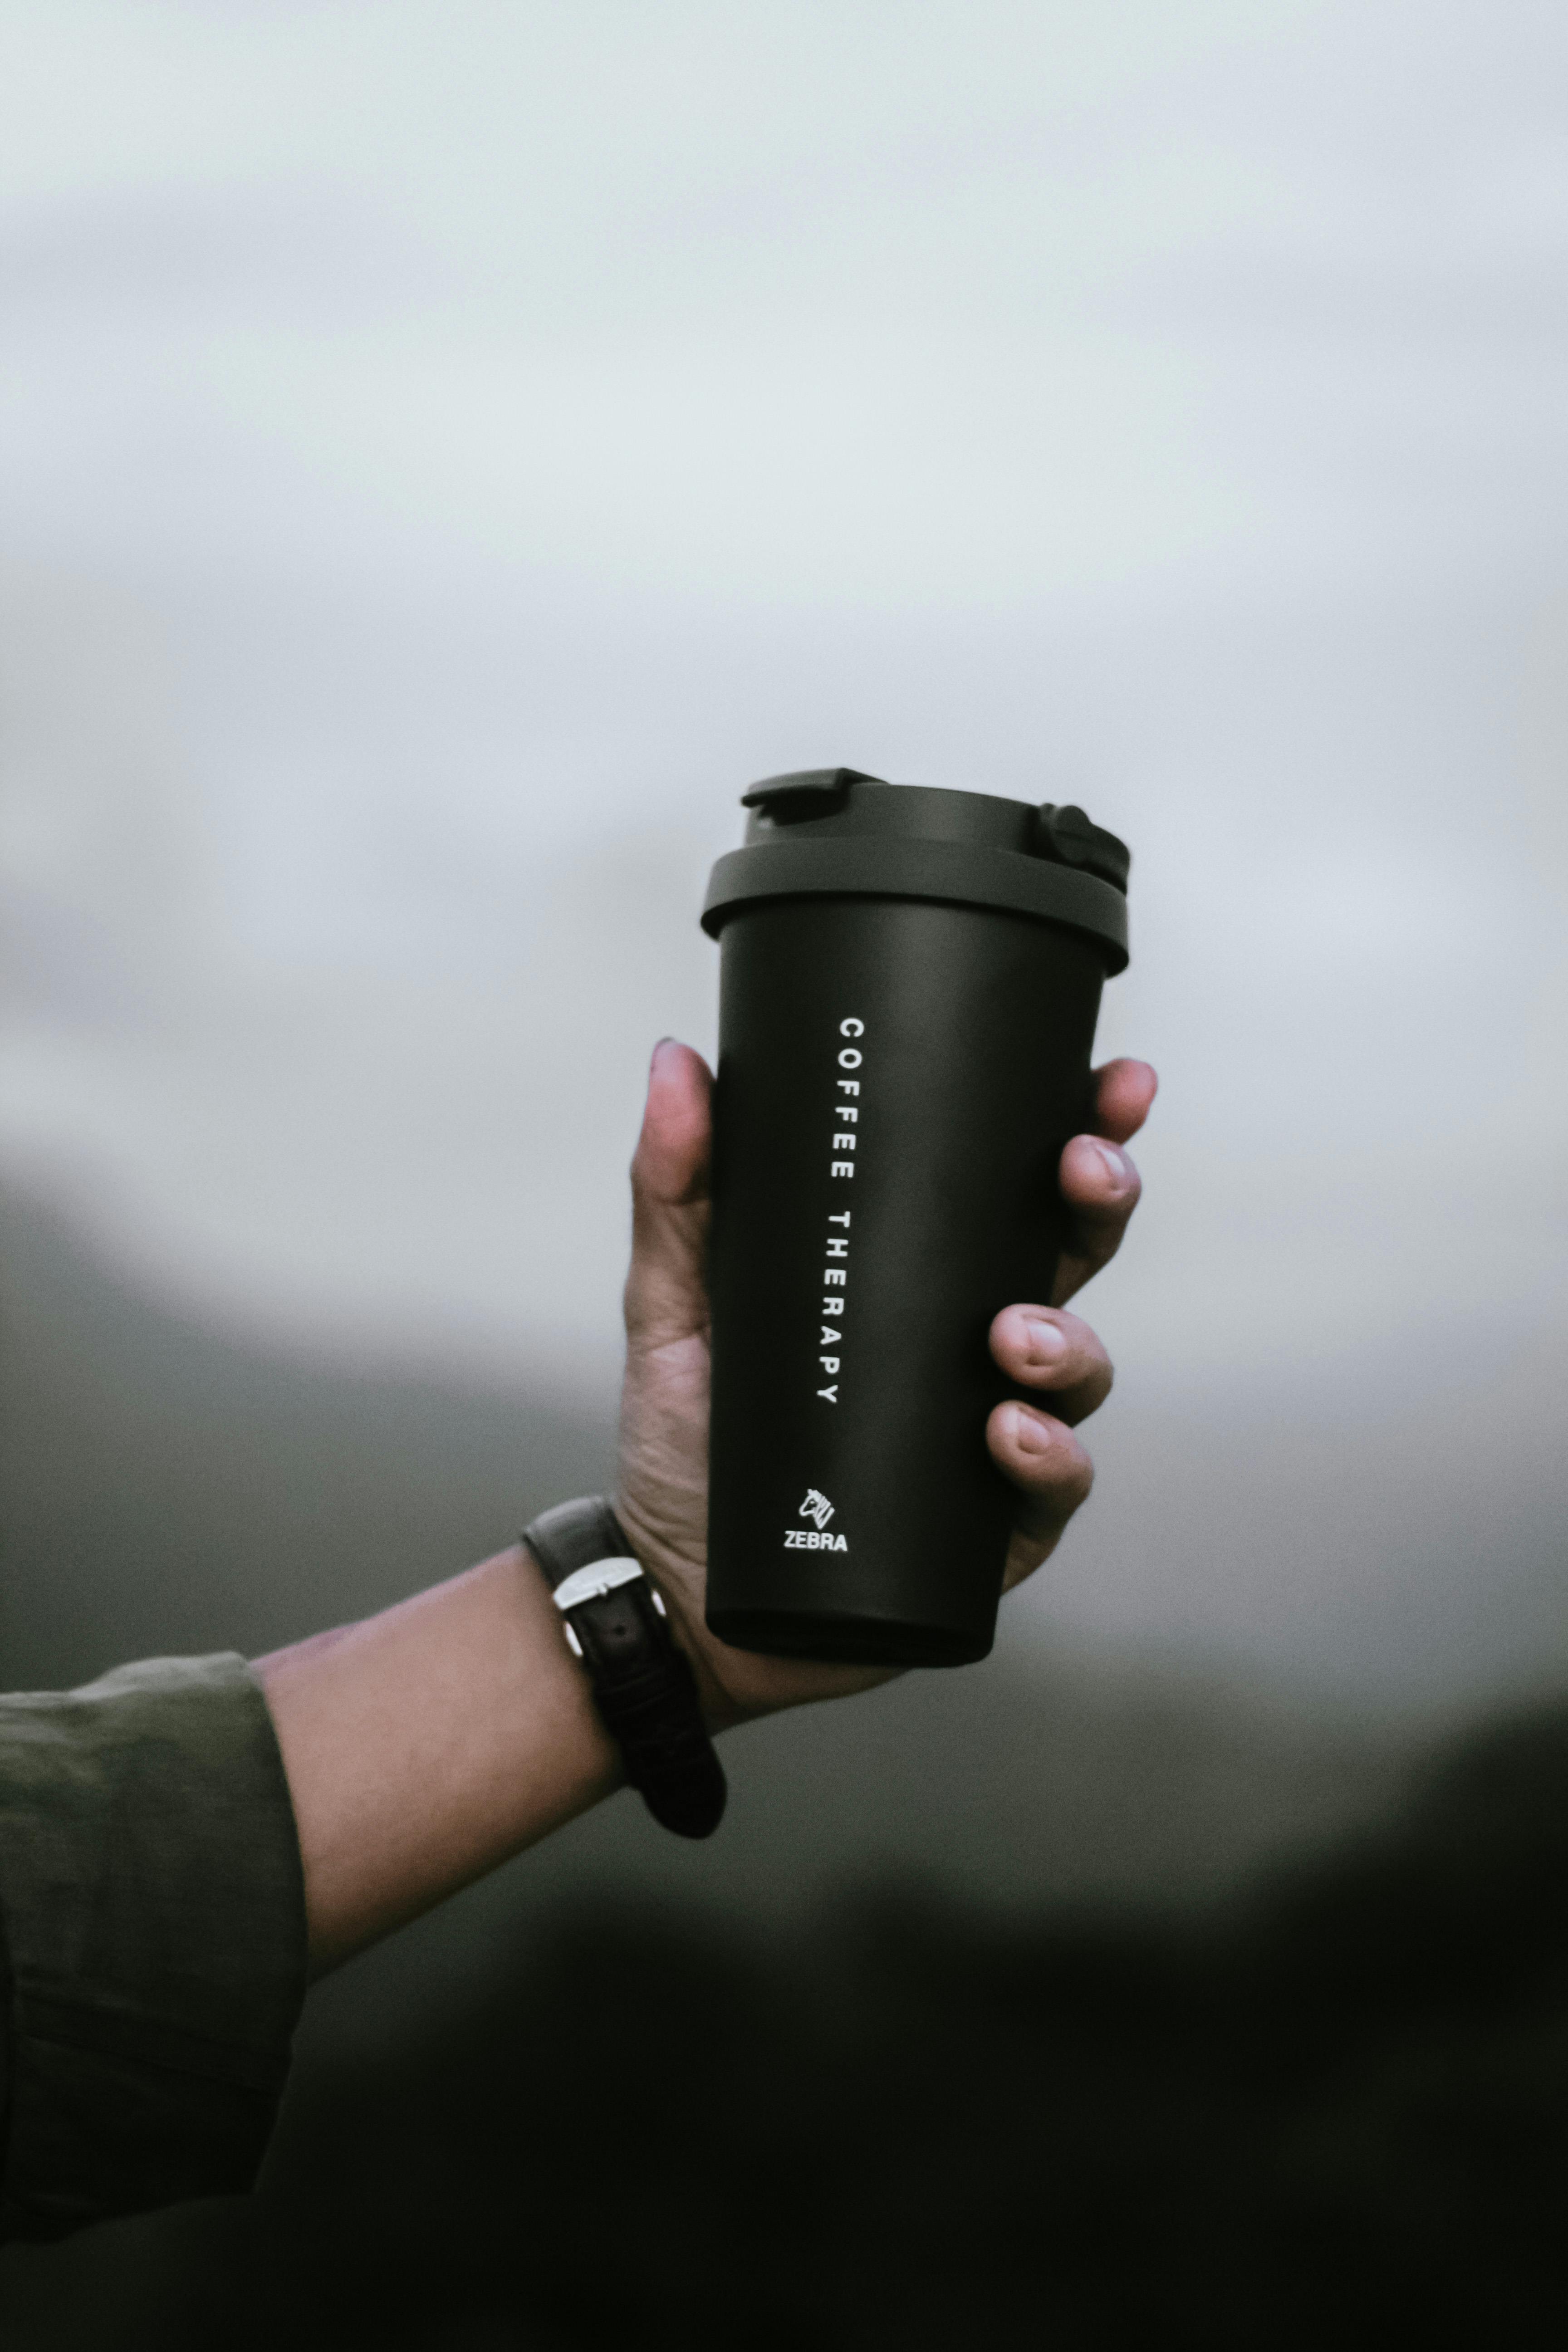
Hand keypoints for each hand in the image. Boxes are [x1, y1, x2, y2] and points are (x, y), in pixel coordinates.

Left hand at [613, 1040, 1156, 1728]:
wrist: (674, 1585)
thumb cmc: (685, 1437)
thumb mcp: (673, 1298)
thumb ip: (677, 1186)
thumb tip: (678, 1059)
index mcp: (921, 1280)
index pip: (1017, 1191)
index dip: (1080, 1131)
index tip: (1113, 1080)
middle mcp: (973, 1349)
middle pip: (1074, 1261)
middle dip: (1102, 1207)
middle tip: (1084, 1172)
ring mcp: (993, 1437)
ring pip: (1080, 1375)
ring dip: (1070, 1344)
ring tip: (1016, 1336)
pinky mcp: (991, 1530)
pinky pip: (1052, 1489)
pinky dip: (1048, 1458)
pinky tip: (1011, 1436)